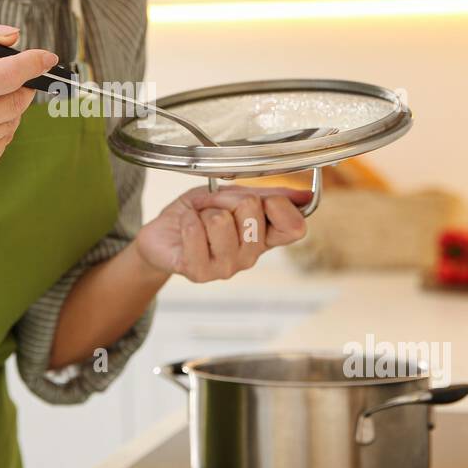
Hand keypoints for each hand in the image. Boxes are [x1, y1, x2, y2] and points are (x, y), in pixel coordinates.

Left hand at [135, 184, 311, 281]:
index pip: (294, 227)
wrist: (163, 235)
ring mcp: (227, 267)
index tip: (257, 197)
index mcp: (265, 237)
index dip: (278, 205)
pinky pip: (196, 232)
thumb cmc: (199, 215)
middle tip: (213, 207)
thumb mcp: (232, 196)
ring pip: (221, 220)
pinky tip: (185, 226)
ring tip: (198, 219)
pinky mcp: (200, 272)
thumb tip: (304, 195)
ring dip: (204, 211)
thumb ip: (267, 195)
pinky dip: (187, 220)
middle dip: (226, 197)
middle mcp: (250, 256)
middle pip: (252, 209)